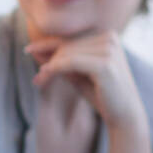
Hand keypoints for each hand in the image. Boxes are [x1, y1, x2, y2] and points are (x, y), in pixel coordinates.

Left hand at [25, 32, 145, 131]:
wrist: (124, 116)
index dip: (47, 45)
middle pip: (67, 46)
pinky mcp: (105, 64)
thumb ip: (59, 62)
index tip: (27, 50)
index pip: (71, 39)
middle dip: (47, 61)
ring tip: (39, 82)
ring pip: (66, 54)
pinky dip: (54, 69)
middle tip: (36, 79)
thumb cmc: (101, 95)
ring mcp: (109, 50)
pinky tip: (44, 77)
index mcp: (107, 37)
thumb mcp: (77, 74)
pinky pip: (70, 62)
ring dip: (49, 68)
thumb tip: (33, 50)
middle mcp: (110, 38)